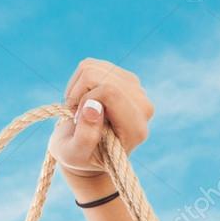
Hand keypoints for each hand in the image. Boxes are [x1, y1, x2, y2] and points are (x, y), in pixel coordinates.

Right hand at [48, 58, 154, 182]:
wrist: (89, 151)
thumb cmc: (81, 156)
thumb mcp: (76, 153)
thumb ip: (85, 137)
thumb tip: (92, 106)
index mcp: (136, 129)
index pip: (110, 92)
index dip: (86, 101)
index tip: (80, 119)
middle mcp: (143, 107)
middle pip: (102, 77)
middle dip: (81, 93)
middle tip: (79, 116)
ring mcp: (136, 90)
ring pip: (94, 68)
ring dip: (78, 88)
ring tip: (81, 110)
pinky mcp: (124, 77)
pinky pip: (91, 64)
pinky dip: (79, 81)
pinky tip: (83, 100)